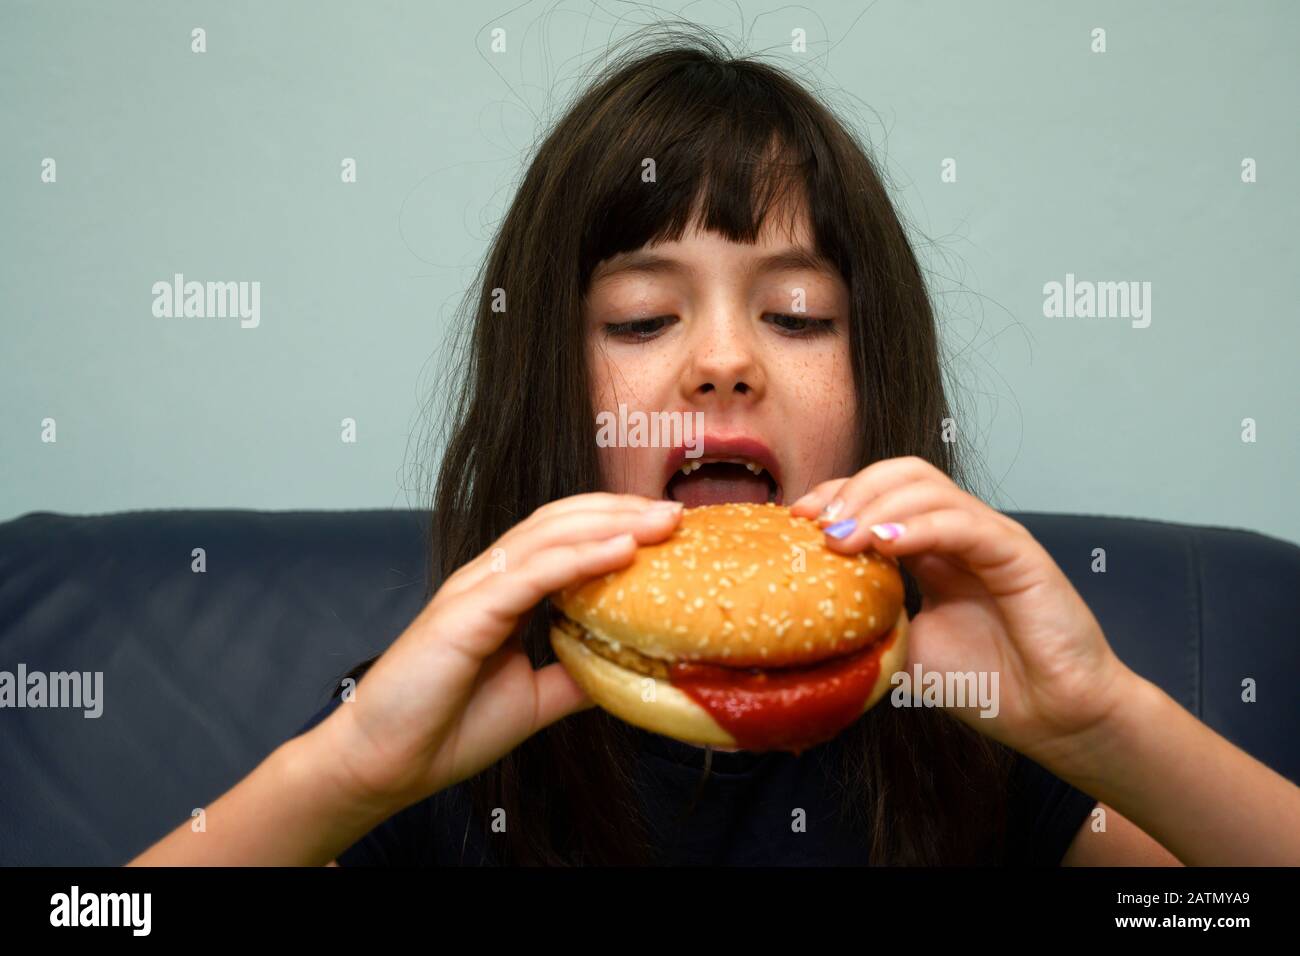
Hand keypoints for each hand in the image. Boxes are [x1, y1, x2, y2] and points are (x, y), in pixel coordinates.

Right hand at [317, 493, 683, 810]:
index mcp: (504, 591)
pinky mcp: (464, 613)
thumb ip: (577, 673)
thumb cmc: (447, 727)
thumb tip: (630, 665)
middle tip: (676, 512)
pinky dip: (580, 558)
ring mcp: (475, 589)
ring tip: (663, 521)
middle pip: (562, 522)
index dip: (616, 523)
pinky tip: (622, 550)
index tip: (667, 528)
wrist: (386, 763)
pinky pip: (531, 574)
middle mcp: (489, 578)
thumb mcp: (536, 697)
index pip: (566, 536)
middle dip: (622, 510)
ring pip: (550, 536)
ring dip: (612, 523)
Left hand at [790, 457, 1137, 767]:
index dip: (836, 496)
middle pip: (901, 474)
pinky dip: (918, 525)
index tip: (794, 520)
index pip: (879, 493)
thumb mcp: (905, 649)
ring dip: (875, 505)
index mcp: (932, 549)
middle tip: (814, 525)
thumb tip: (811, 607)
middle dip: (850, 490)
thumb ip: (869, 619)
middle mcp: (959, 532)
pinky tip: (885, 543)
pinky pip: (962, 522)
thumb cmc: (989, 684)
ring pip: (928, 487)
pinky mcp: (1018, 552)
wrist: (1054, 717)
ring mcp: (989, 536)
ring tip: (842, 538)